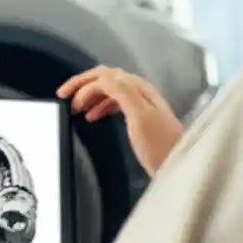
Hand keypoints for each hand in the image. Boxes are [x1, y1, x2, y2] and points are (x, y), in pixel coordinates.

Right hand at [58, 66, 184, 174]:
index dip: (82, 83)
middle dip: (83, 84)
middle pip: (106, 78)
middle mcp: (140, 90)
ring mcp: (141, 103)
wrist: (178, 166)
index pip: (104, 76)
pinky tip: (93, 115)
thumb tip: (102, 76)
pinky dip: (101, 105)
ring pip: (110, 89)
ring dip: (91, 95)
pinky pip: (116, 102)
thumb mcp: (139, 117)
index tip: (64, 98)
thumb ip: (122, 92)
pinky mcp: (141, 116)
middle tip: (65, 97)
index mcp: (138, 88)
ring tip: (76, 109)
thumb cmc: (158, 146)